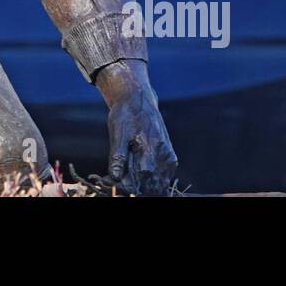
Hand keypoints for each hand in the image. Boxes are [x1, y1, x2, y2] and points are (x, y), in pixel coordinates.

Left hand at [94, 60, 177, 194]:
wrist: (138, 100)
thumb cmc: (125, 115)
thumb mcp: (117, 133)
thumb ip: (118, 157)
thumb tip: (116, 177)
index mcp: (150, 150)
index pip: (141, 182)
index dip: (127, 185)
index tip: (114, 181)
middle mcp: (163, 156)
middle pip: (150, 185)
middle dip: (135, 185)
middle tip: (120, 175)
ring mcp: (169, 158)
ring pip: (158, 184)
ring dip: (144, 184)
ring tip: (128, 170)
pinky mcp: (171, 158)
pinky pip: (163, 177)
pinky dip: (152, 179)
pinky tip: (139, 169)